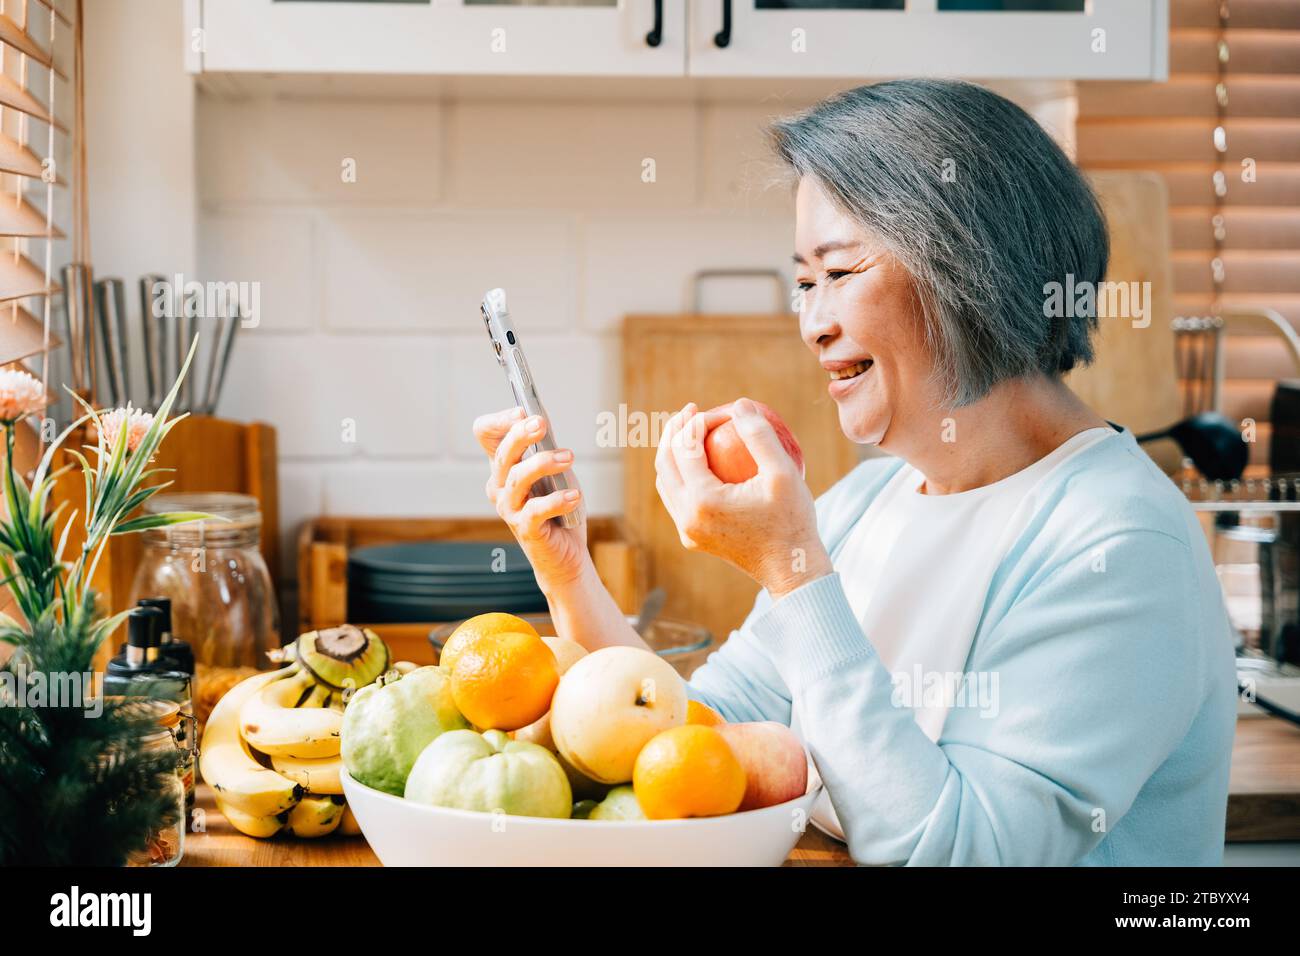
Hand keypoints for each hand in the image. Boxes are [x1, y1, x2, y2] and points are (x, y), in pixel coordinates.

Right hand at [473, 407, 589, 592]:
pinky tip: (574, 495)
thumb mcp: (556, 470)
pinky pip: (537, 510)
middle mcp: (499, 486)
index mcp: (503, 467)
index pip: (486, 435)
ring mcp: (509, 509)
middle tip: (542, 424)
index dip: (499, 421)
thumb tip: (542, 416)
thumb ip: (548, 446)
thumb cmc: (559, 509)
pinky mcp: (525, 529)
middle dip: (521, 435)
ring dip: (544, 463)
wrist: (565, 555)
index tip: (522, 411)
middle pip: (502, 454)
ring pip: (518, 478)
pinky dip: (557, 500)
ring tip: (569, 457)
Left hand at [655, 398, 831, 597]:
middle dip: (675, 431)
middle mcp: (687, 517)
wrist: (792, 570)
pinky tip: (699, 460)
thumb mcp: (783, 473)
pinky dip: (681, 475)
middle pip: (665, 463)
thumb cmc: (792, 521)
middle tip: (691, 410)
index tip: (720, 411)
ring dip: (673, 453)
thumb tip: (739, 405)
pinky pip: (676, 499)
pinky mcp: (693, 538)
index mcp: (703, 501)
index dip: (698, 422)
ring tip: (690, 431)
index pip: (686, 448)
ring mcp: (687, 531)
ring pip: (665, 482)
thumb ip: (760, 434)